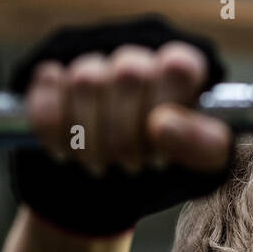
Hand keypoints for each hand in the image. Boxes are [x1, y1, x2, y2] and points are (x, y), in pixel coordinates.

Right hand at [23, 40, 232, 176]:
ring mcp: (92, 62)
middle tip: (131, 166)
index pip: (178, 67)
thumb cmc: (164, 172)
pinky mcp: (52, 75)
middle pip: (129, 74)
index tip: (162, 154)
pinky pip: (47, 85)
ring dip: (90, 138)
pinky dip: (53, 128)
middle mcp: (138, 58)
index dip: (166, 112)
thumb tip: (162, 126)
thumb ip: (205, 146)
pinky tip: (65, 152)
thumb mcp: (201, 167)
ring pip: (85, 80)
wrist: (108, 193)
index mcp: (181, 71)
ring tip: (101, 165)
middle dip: (126, 134)